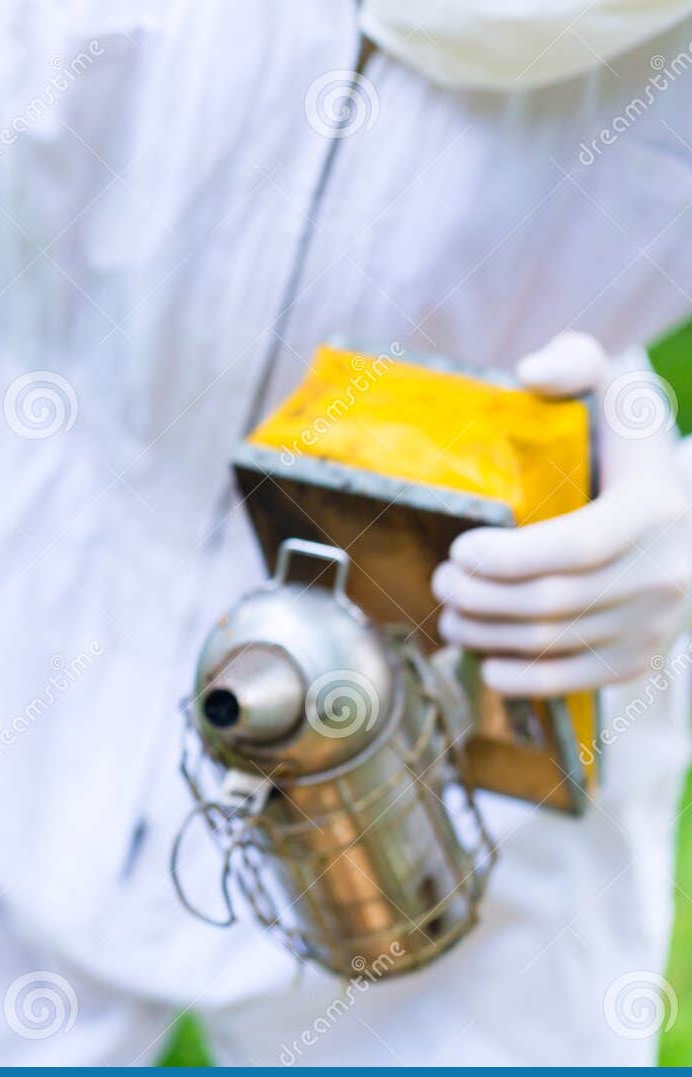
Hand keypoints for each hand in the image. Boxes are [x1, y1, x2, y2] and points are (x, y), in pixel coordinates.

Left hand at [433, 332, 691, 696]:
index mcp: (655, 509)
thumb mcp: (618, 391)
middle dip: (478, 596)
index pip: (576, 548)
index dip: (507, 558)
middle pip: (551, 602)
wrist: (691, 518)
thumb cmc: (630, 449)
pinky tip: (483, 657)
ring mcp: (656, 623)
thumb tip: (529, 372)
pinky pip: (569, 683)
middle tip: (442, 578)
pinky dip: (515, 677)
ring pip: (551, 644)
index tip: (461, 547)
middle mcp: (665, 573)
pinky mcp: (639, 659)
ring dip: (483, 634)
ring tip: (451, 611)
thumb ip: (578, 361)